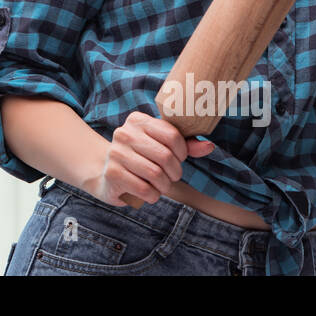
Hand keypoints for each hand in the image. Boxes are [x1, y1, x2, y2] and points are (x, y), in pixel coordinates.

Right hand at [83, 110, 214, 207]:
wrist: (106, 174)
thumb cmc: (141, 158)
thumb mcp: (161, 146)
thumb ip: (186, 145)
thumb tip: (209, 146)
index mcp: (137, 120)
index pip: (172, 135)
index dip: (182, 152)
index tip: (178, 158)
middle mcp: (124, 133)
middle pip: (165, 156)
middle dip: (174, 172)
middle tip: (171, 176)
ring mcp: (116, 153)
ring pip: (155, 174)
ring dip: (164, 186)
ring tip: (160, 185)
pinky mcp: (112, 174)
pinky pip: (144, 189)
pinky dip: (152, 195)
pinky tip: (148, 192)